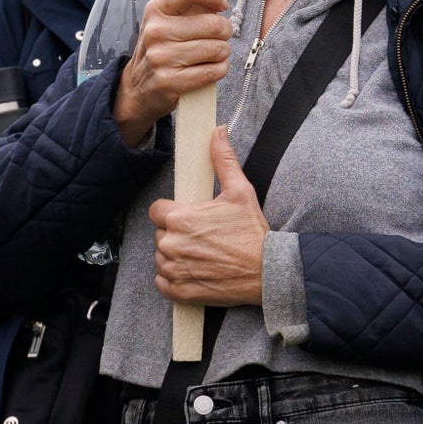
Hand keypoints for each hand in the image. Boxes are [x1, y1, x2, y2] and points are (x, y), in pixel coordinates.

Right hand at [113, 0, 232, 144]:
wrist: (138, 87)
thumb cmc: (160, 49)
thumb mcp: (166, 21)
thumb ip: (191, 6)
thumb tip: (219, 4)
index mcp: (155, 10)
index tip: (221, 5)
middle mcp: (156, 32)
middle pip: (214, 25)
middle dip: (224, 31)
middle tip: (219, 36)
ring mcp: (162, 57)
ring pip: (217, 49)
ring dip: (222, 52)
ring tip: (212, 54)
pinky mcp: (171, 81)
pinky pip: (213, 71)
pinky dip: (220, 69)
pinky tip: (211, 67)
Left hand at [150, 129, 266, 306]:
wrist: (266, 271)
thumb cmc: (251, 232)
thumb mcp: (240, 190)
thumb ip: (223, 160)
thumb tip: (218, 132)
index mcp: (180, 218)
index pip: (156, 211)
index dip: (171, 212)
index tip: (188, 216)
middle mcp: (171, 244)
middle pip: (160, 234)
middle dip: (175, 234)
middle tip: (201, 236)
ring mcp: (173, 269)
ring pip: (161, 258)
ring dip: (175, 256)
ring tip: (200, 254)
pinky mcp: (178, 291)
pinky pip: (162, 282)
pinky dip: (174, 278)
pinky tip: (194, 271)